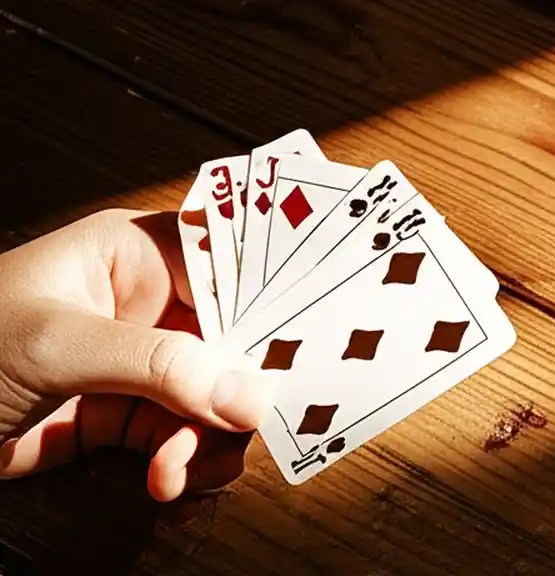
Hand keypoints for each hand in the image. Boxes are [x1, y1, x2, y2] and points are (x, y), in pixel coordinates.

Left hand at [0, 210, 273, 501]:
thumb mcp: (60, 345)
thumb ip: (160, 365)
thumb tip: (247, 394)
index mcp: (131, 256)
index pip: (228, 260)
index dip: (273, 294)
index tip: (310, 337)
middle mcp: (147, 306)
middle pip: (236, 339)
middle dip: (242, 388)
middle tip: (246, 425)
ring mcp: (141, 364)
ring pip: (218, 398)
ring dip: (211, 441)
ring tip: (181, 471)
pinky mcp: (127, 418)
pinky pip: (188, 439)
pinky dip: (187, 466)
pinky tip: (166, 483)